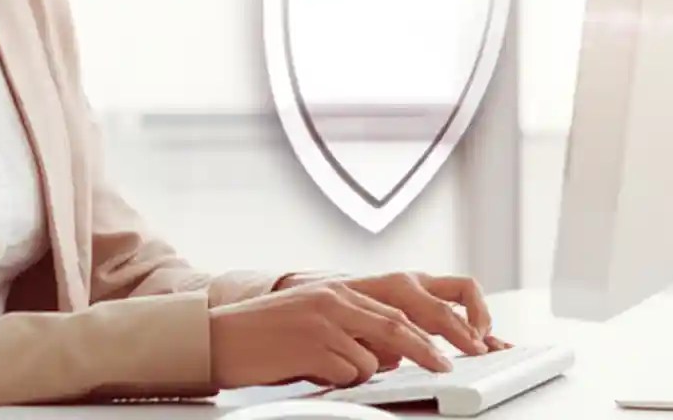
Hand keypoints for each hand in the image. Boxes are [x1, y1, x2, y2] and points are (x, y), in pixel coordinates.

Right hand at [278, 272, 510, 356]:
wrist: (218, 338)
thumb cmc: (264, 336)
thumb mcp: (313, 321)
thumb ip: (351, 329)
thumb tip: (388, 355)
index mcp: (339, 292)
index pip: (397, 310)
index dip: (429, 330)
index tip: (453, 347)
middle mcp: (335, 301)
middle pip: (398, 327)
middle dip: (428, 350)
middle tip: (450, 368)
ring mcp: (323, 322)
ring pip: (371, 358)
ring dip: (357, 371)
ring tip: (321, 365)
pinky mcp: (311, 345)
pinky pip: (345, 373)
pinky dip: (336, 379)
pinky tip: (307, 370)